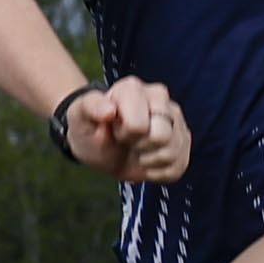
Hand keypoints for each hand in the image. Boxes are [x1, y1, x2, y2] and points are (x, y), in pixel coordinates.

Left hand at [60, 77, 190, 183]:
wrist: (99, 147)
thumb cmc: (90, 129)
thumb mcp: (79, 117)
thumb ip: (90, 108)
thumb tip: (109, 111)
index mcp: (133, 89)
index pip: (139, 124)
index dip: (123, 134)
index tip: (113, 129)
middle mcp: (159, 98)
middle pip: (162, 136)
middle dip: (140, 147)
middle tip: (127, 141)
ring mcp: (175, 118)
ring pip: (173, 152)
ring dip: (149, 161)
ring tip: (137, 150)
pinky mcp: (184, 140)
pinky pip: (178, 167)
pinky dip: (159, 172)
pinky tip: (147, 161)